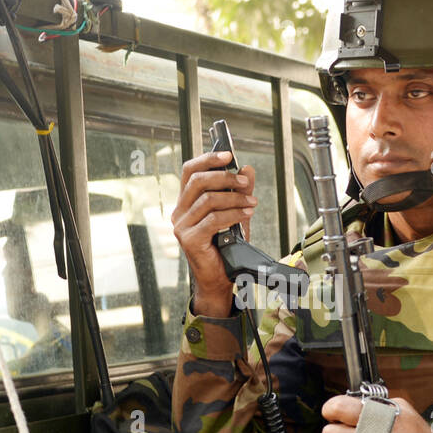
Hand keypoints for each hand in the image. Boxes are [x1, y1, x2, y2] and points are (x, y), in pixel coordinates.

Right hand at [171, 151, 257, 317]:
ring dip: (234, 198)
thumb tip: (247, 169)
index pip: (190, 171)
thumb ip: (240, 192)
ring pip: (208, 200)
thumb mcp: (236, 214)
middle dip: (225, 177)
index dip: (207, 159)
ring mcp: (181, 226)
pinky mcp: (189, 239)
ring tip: (252, 202)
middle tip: (245, 182)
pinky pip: (213, 219)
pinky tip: (246, 213)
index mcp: (186, 203)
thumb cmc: (226, 248)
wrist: (221, 278)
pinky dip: (233, 214)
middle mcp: (179, 212)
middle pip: (197, 181)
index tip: (228, 154)